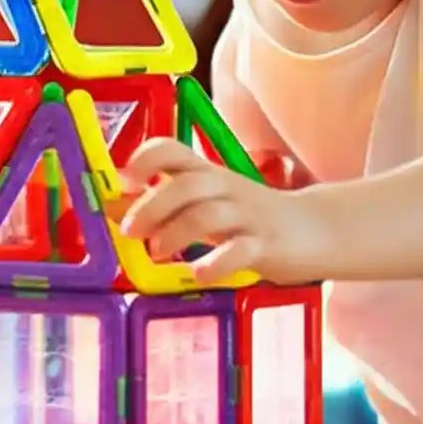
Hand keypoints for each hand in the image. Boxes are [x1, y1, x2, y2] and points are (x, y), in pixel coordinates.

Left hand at [111, 137, 291, 284]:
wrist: (314, 229)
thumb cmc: (246, 218)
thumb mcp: (202, 205)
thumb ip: (159, 204)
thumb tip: (108, 204)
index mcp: (206, 173)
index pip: (172, 149)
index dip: (144, 160)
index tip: (123, 182)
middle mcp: (225, 188)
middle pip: (186, 184)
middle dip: (151, 206)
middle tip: (130, 232)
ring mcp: (248, 216)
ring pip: (208, 214)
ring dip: (176, 233)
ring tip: (159, 254)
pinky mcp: (267, 245)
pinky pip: (241, 251)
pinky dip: (216, 264)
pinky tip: (200, 274)